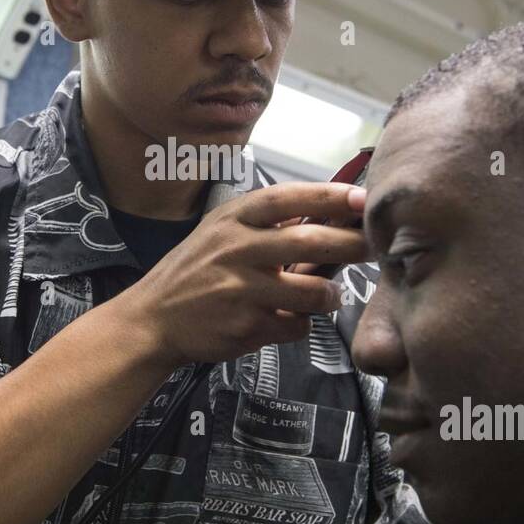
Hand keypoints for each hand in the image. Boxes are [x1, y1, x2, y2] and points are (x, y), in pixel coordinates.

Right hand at [113, 182, 368, 365]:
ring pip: (310, 292)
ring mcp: (240, 289)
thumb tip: (327, 210)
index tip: (362, 198)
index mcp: (233, 219)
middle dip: (349, 244)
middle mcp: (236, 249)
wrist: (152, 319)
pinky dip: (300, 325)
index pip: (287, 198)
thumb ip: (266, 223)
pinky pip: (294, 326)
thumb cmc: (195, 270)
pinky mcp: (244, 326)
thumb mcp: (221, 232)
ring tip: (331, 295)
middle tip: (372, 247)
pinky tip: (289, 320)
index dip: (329, 196)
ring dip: (331, 295)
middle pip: (308, 242)